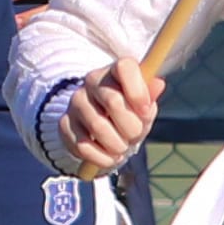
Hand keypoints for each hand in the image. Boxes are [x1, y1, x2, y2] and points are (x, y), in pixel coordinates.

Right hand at [52, 53, 161, 176]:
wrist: (101, 128)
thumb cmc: (128, 111)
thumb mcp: (143, 104)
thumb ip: (150, 95)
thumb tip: (158, 84)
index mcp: (115, 71)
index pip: (125, 67)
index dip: (138, 91)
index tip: (145, 111)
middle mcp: (92, 81)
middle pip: (114, 102)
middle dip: (131, 127)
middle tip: (135, 136)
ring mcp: (75, 102)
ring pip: (98, 127)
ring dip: (117, 146)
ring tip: (122, 146)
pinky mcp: (64, 124)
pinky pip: (83, 146)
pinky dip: (102, 158)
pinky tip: (109, 156)